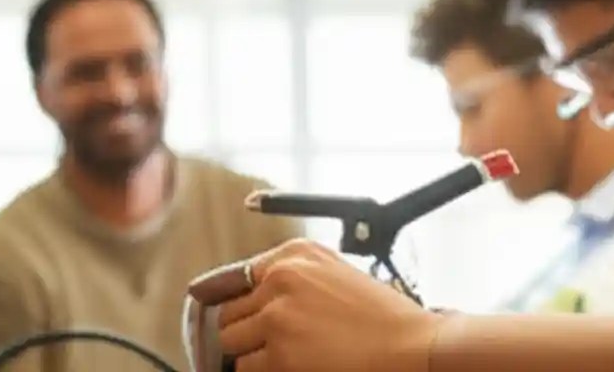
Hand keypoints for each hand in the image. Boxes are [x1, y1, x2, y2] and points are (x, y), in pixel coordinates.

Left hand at [215, 240, 442, 371]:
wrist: (412, 347)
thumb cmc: (383, 317)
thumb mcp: (335, 276)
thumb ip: (292, 280)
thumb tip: (247, 303)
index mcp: (295, 254)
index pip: (232, 276)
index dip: (217, 296)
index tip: (201, 301)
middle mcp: (281, 279)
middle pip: (228, 314)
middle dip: (244, 332)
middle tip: (270, 345)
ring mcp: (278, 318)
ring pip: (231, 344)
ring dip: (251, 355)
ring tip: (287, 357)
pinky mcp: (280, 356)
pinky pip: (246, 370)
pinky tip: (294, 368)